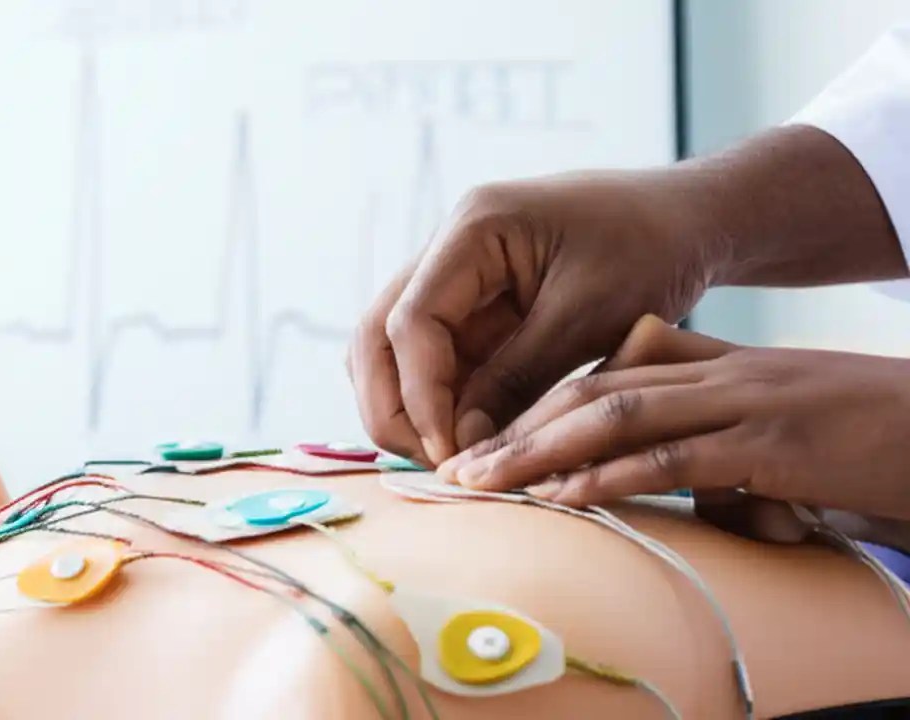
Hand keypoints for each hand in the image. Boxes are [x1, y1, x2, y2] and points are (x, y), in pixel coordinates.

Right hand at [347, 173, 713, 465]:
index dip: (420, 394)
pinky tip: (468, 442)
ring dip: (409, 408)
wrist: (689, 220)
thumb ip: (516, 379)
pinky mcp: (473, 307)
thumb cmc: (652, 249)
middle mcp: (448, 248)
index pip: (410, 320)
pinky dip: (442, 403)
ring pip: (394, 352)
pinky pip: (436, 361)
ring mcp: (455, 277)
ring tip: (451, 460)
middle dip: (393, 406)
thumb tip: (461, 448)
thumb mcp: (587, 318)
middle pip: (377, 335)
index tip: (449, 451)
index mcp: (474, 228)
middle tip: (434, 464)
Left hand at [439, 316, 909, 522]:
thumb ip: (713, 440)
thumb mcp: (773, 427)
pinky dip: (610, 476)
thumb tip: (663, 478)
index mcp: (710, 367)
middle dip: (518, 430)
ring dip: (540, 452)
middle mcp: (713, 374)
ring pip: (616, 416)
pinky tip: (563, 495)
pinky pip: (673, 456)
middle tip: (459, 466)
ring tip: (484, 481)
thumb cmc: (861, 436)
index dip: (536, 411)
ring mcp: (740, 401)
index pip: (602, 379)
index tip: (485, 445)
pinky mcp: (769, 440)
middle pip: (591, 392)